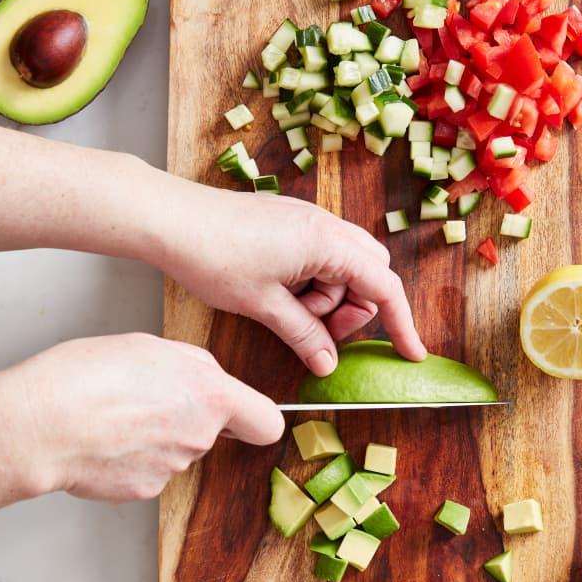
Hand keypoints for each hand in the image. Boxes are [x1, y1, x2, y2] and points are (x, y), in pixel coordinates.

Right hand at [0, 333, 283, 522]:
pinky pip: (151, 468)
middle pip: (214, 431)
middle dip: (191, 416)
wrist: (40, 424)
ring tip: (118, 412)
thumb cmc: (87, 377)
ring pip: (179, 449)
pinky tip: (107, 438)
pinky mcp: (144, 491)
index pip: (267, 422)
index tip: (245, 414)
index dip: (257, 418)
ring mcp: (173, 468)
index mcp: (211, 396)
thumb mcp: (151, 346)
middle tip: (150, 395)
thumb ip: (193, 365)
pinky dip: (135, 456)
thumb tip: (204, 379)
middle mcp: (200, 437)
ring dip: (159, 434)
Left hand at [149, 179, 426, 375]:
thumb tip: (328, 364)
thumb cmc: (214, 255)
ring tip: (287, 311)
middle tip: (318, 334)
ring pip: (344, 267)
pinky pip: (320, 256)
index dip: (401, 324)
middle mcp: (326, 226)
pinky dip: (312, 282)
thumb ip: (304, 335)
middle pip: (369, 274)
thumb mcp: (264, 306)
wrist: (171, 218)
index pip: (384, 287)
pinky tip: (280, 294)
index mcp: (328, 243)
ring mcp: (307, 221)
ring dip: (328, 298)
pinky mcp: (290, 222)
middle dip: (354, 311)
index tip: (411, 353)